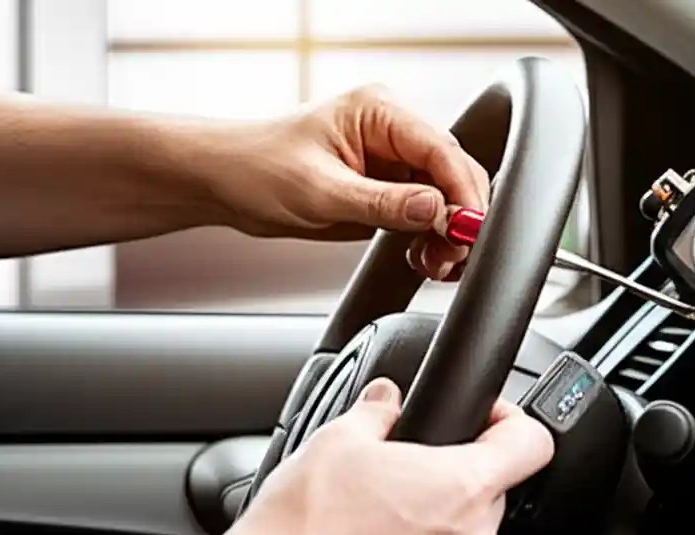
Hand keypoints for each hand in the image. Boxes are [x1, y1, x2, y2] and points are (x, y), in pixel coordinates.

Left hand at [197, 86, 490, 279]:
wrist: (223, 183)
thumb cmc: (257, 169)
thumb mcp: (322, 192)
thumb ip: (384, 203)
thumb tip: (437, 210)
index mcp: (380, 111)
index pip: (441, 149)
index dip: (463, 192)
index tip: (471, 228)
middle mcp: (392, 132)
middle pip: (451, 174)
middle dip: (459, 217)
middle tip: (454, 255)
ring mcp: (391, 162)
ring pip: (444, 199)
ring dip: (446, 234)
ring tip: (435, 264)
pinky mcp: (386, 190)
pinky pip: (424, 215)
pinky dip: (429, 240)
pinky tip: (422, 258)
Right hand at [219, 377, 552, 534]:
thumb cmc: (302, 525)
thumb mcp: (338, 439)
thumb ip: (378, 410)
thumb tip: (387, 400)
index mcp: (462, 487)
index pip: (532, 444)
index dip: (510, 422)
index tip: (486, 421)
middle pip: (491, 494)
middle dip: (455, 478)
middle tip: (404, 472)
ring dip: (436, 527)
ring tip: (379, 520)